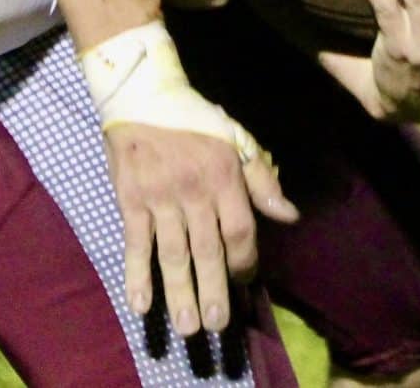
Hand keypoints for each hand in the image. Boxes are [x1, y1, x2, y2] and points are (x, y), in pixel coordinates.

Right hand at [104, 121, 296, 338]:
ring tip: (188, 327)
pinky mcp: (130, 198)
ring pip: (173, 253)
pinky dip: (137, 273)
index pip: (239, 230)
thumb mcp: (236, 138)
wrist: (139, 92)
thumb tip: (289, 215)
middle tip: (218, 326)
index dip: (244, 262)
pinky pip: (136, 242)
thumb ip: (261, 178)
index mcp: (223, 174)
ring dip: (180, 293)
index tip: (245, 285)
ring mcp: (160, 195)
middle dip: (214, 291)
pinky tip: (141, 303)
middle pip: (208, 250)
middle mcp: (193, 189)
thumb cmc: (192, 118)